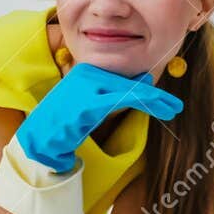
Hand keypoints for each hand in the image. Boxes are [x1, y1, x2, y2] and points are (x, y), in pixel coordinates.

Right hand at [16, 61, 182, 172]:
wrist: (37, 141)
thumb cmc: (62, 125)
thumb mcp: (91, 106)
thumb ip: (114, 93)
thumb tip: (144, 79)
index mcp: (84, 71)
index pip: (122, 80)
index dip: (146, 91)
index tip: (165, 101)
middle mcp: (84, 74)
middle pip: (127, 84)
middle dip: (154, 97)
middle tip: (175, 106)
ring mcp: (84, 88)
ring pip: (128, 91)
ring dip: (153, 101)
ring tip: (172, 109)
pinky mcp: (86, 104)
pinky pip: (120, 101)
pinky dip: (140, 103)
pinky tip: (157, 108)